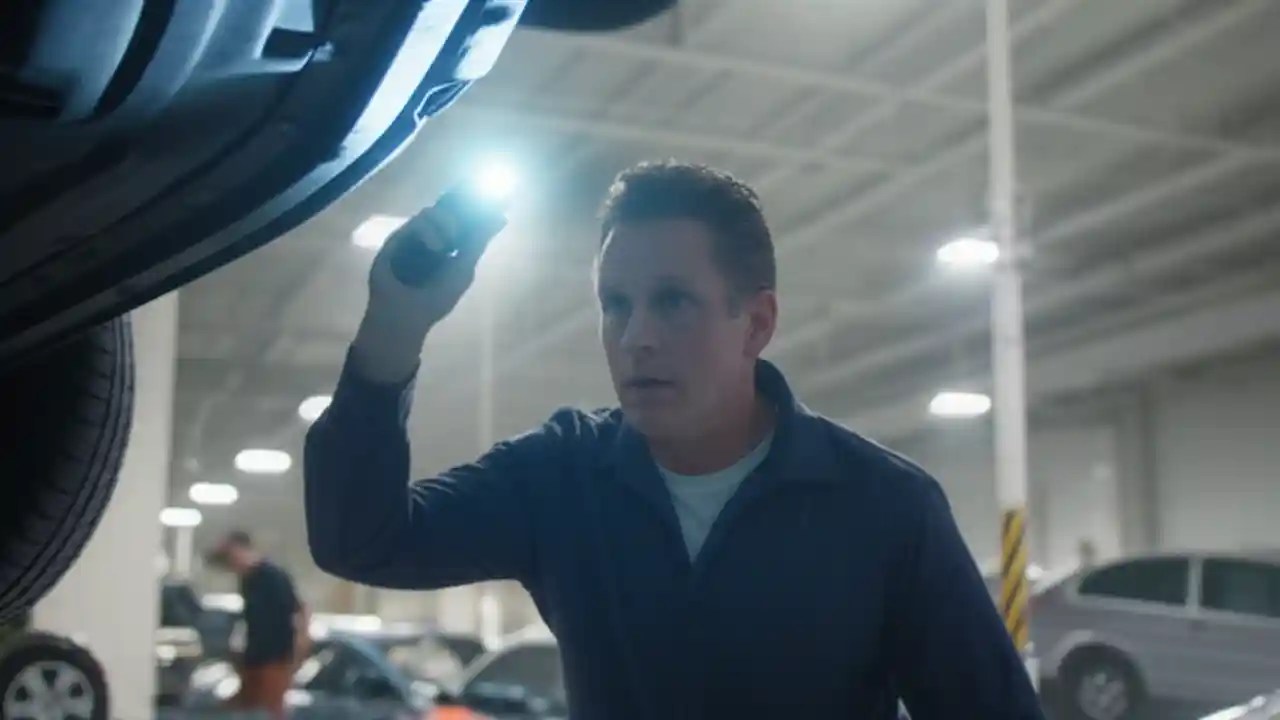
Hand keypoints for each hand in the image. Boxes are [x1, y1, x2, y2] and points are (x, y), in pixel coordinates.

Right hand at [353, 204, 503, 382]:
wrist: (406, 314)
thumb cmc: (436, 297)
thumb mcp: (463, 268)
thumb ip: (479, 241)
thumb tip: (502, 217)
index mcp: (449, 244)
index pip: (461, 217)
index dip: (473, 205)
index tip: (489, 196)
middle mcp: (431, 236)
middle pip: (446, 208)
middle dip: (460, 203)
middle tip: (472, 203)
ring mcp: (413, 236)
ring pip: (433, 212)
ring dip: (447, 222)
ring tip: (449, 244)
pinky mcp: (397, 238)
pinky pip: (417, 221)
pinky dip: (430, 231)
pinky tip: (437, 248)